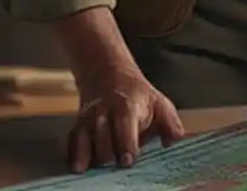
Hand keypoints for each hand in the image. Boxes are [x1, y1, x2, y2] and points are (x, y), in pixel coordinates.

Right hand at [65, 60, 186, 172]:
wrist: (108, 75)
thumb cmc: (137, 95)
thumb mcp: (159, 103)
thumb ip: (171, 124)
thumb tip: (176, 141)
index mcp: (126, 107)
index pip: (124, 127)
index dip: (126, 145)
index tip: (128, 160)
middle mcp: (104, 113)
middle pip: (102, 139)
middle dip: (107, 156)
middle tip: (114, 168)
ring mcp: (88, 119)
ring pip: (83, 139)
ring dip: (87, 157)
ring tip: (88, 171)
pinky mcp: (77, 125)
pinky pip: (70, 140)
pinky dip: (71, 154)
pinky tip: (76, 166)